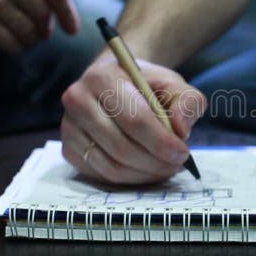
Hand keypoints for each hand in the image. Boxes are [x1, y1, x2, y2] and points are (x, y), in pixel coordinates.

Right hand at [0, 0, 81, 52]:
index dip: (69, 15)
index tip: (72, 30)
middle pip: (44, 16)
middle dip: (46, 29)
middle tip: (41, 32)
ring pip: (29, 33)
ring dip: (32, 40)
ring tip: (27, 38)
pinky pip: (11, 44)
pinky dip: (17, 47)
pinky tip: (13, 43)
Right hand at [60, 54, 207, 184]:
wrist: (119, 82)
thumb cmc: (147, 84)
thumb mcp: (173, 84)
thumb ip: (186, 101)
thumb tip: (180, 129)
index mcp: (102, 77)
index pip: (133, 118)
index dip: (161, 141)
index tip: (183, 152)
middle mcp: (78, 100)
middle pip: (121, 146)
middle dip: (155, 162)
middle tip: (178, 164)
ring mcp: (69, 127)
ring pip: (112, 166)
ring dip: (145, 173)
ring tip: (166, 167)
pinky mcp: (69, 149)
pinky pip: (102, 175)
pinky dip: (130, 178)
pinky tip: (148, 168)